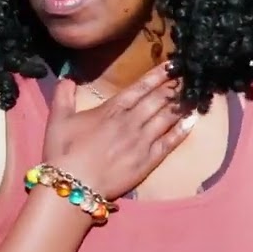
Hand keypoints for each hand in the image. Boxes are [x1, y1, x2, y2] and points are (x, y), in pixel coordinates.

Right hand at [42, 63, 199, 200]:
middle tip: (189, 76)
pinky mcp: (148, 161)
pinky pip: (169, 142)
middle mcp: (131, 121)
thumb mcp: (58, 120)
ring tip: (194, 93)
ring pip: (167, 117)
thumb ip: (63, 96)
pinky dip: (182, 130)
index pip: (140, 87)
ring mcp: (142, 141)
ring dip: (181, 104)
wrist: (73, 186)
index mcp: (112, 109)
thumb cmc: (63, 153)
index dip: (158, 75)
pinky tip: (193, 121)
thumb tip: (67, 78)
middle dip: (174, 86)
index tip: (173, 65)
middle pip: (158, 99)